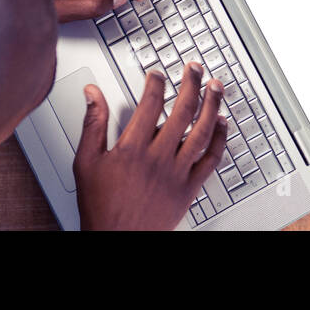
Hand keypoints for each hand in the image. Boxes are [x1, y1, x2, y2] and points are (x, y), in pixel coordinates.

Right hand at [74, 65, 229, 229]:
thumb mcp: (86, 162)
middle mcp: (158, 158)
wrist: (115, 241)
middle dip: (191, 84)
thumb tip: (92, 93)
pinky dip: (219, 139)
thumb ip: (92, 124)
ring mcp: (176, 173)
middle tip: (194, 68)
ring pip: (201, 131)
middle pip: (182, 111)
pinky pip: (210, 160)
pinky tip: (223, 123)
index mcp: (132, 149)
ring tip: (216, 86)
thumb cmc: (100, 206)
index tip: (158, 74)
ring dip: (212, 105)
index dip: (156, 82)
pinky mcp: (188, 189)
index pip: (150, 103)